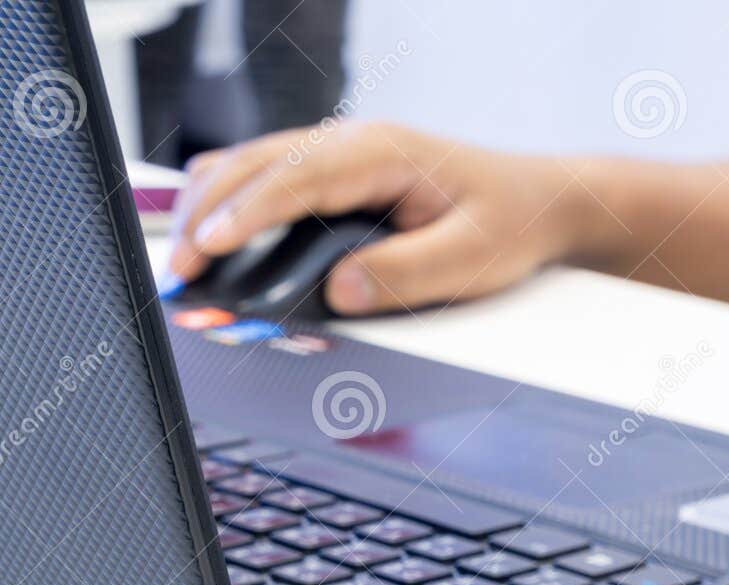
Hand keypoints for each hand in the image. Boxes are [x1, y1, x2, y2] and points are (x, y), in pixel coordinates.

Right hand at [167, 122, 597, 314]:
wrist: (541, 202)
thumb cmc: (511, 223)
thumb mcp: (472, 259)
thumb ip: (406, 275)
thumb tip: (340, 292)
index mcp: (383, 153)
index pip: (297, 178)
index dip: (247, 213)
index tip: (210, 246)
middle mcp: (354, 143)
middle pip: (257, 164)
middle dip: (209, 214)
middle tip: (181, 272)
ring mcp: (343, 154)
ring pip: (255, 166)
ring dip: (212, 207)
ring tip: (185, 262)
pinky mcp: (340, 174)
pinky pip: (272, 179)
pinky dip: (235, 203)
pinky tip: (213, 234)